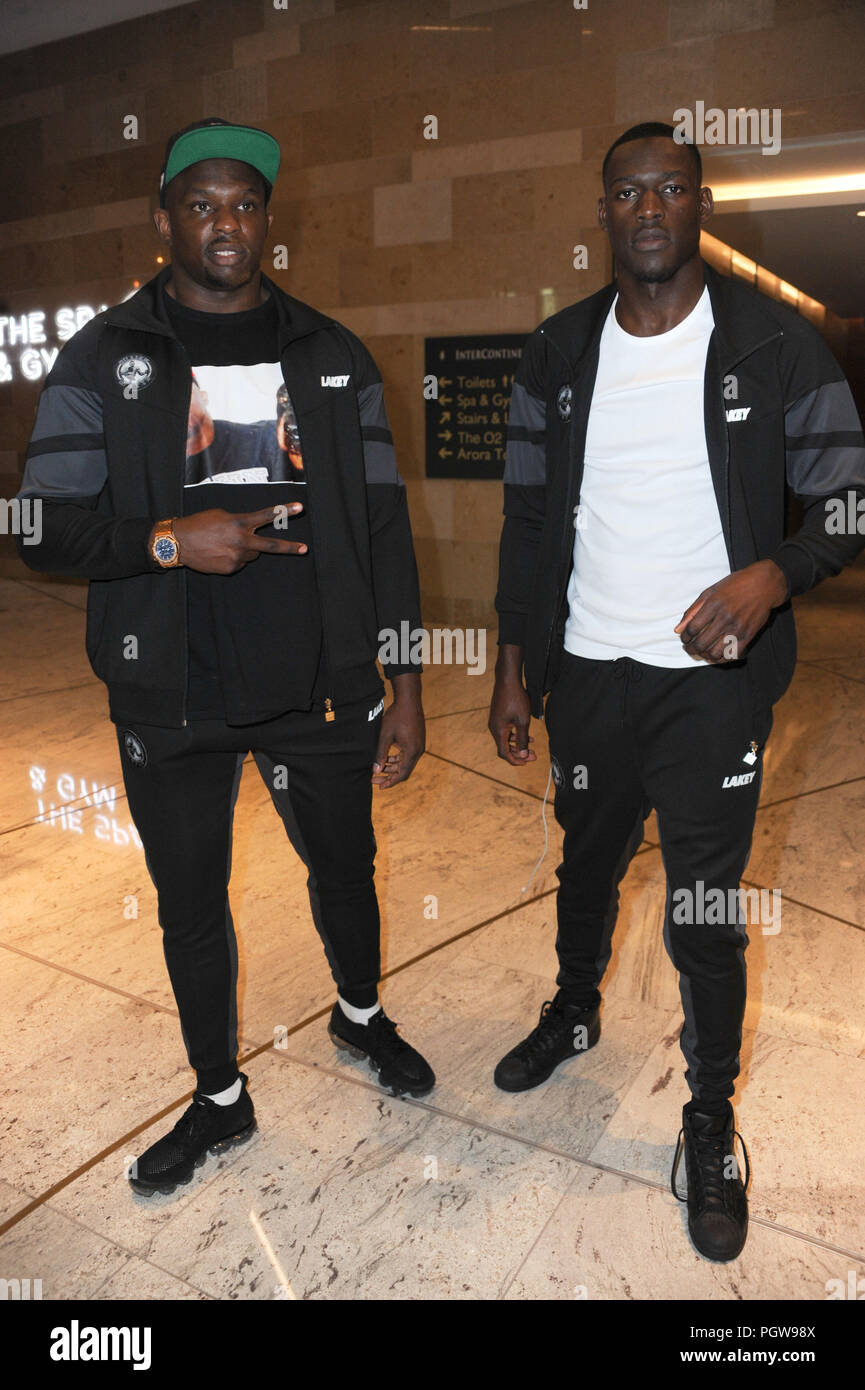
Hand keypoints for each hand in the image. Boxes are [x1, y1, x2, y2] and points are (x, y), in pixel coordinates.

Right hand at [165, 505, 307, 574]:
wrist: (178, 543)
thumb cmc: (199, 524)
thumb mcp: (221, 516)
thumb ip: (240, 522)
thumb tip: (249, 534)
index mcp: (239, 522)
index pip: (266, 516)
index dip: (284, 511)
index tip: (300, 508)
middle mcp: (241, 541)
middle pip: (271, 546)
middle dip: (290, 547)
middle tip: (304, 549)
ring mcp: (237, 557)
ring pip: (252, 554)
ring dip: (245, 549)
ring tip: (225, 544)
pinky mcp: (230, 568)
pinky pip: (239, 562)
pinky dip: (233, 558)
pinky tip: (218, 552)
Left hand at [372, 696, 424, 788]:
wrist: (409, 700)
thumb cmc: (396, 716)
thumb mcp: (385, 735)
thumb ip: (380, 754)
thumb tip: (376, 770)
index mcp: (412, 751)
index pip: (402, 774)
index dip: (390, 782)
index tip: (379, 786)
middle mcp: (418, 751)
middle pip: (404, 770)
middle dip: (389, 776)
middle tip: (374, 778)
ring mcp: (419, 746)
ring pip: (405, 763)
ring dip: (392, 767)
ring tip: (378, 768)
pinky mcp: (417, 741)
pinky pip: (407, 755)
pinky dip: (397, 759)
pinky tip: (386, 758)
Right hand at [488, 656, 536, 764]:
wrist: (508, 680)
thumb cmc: (515, 699)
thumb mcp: (523, 721)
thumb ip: (522, 739)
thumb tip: (523, 755)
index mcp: (498, 731)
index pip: (504, 753)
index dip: (515, 760)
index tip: (527, 762)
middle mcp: (494, 728)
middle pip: (505, 748)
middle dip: (519, 753)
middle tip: (534, 756)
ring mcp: (496, 722)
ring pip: (506, 740)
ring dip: (519, 744)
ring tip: (533, 746)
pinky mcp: (499, 717)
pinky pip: (506, 732)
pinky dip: (516, 736)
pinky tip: (528, 736)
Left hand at [675, 560, 788, 662]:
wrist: (764, 584)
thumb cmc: (736, 585)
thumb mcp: (710, 591)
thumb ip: (693, 610)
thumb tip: (678, 629)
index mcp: (713, 605)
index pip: (692, 629)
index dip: (684, 637)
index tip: (684, 638)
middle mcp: (725, 617)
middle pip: (701, 644)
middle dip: (691, 650)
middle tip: (689, 649)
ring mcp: (737, 628)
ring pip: (715, 653)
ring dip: (705, 656)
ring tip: (702, 652)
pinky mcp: (748, 635)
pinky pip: (731, 654)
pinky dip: (721, 658)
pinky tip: (717, 654)